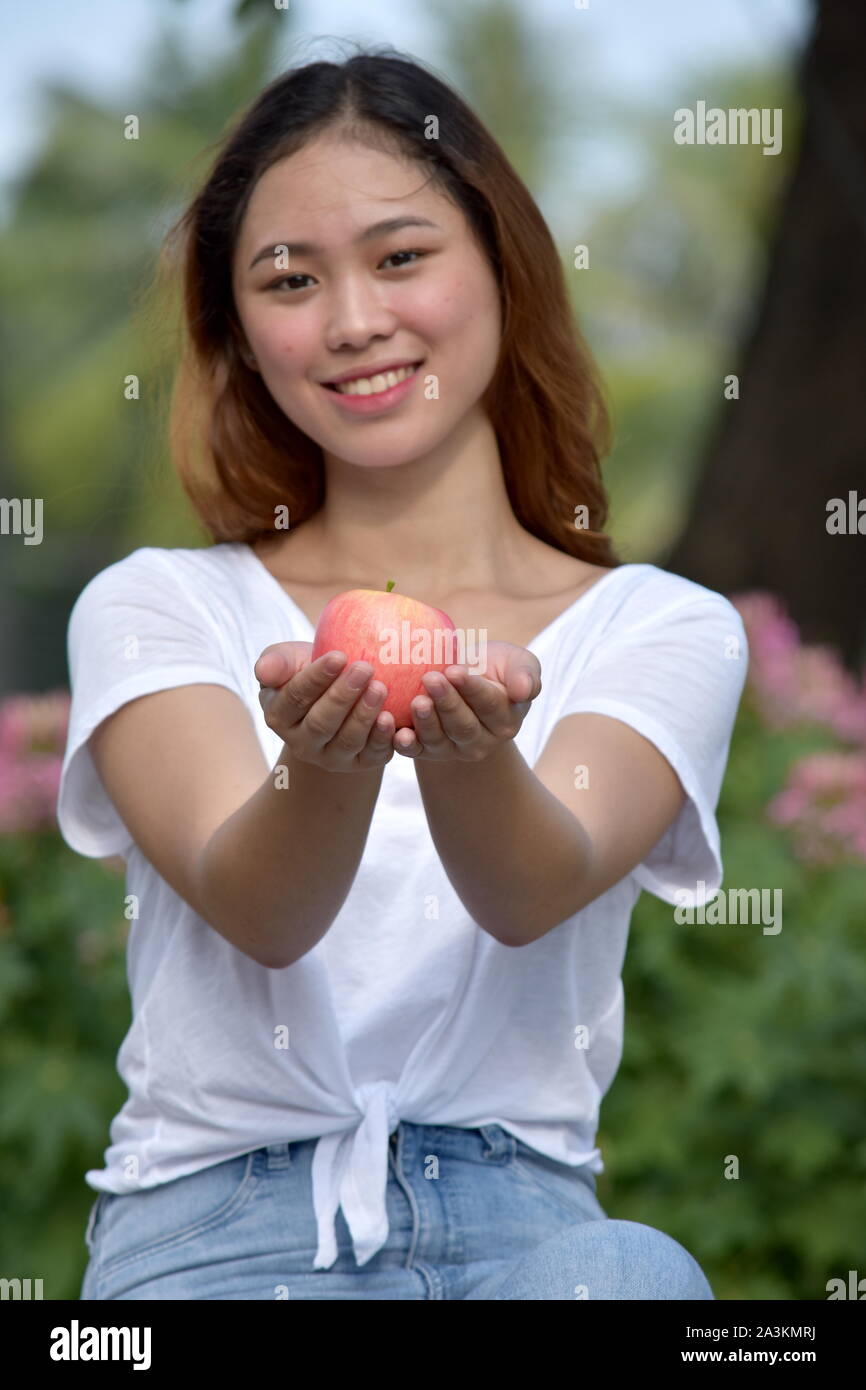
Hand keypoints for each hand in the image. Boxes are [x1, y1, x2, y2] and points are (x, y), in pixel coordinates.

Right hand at [254, 642, 395, 771]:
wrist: (341, 691)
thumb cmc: (310, 669)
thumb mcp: (290, 660)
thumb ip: (276, 662)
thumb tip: (263, 670)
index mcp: (279, 716)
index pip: (295, 698)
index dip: (317, 677)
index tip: (339, 655)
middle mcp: (302, 743)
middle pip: (321, 722)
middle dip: (343, 695)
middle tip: (365, 668)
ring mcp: (331, 757)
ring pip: (347, 740)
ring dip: (364, 715)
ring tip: (380, 687)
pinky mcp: (360, 763)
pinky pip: (371, 754)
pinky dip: (382, 738)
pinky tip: (390, 718)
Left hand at [392, 641, 541, 761]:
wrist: (460, 677)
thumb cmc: (491, 666)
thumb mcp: (516, 662)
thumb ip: (526, 674)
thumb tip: (525, 691)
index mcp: (505, 720)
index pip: (490, 705)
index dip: (472, 689)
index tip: (455, 670)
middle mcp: (482, 741)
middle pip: (464, 725)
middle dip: (447, 703)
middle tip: (431, 679)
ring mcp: (453, 748)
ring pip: (440, 739)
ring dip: (427, 722)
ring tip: (417, 701)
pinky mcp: (427, 751)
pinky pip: (416, 751)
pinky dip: (406, 745)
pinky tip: (398, 733)